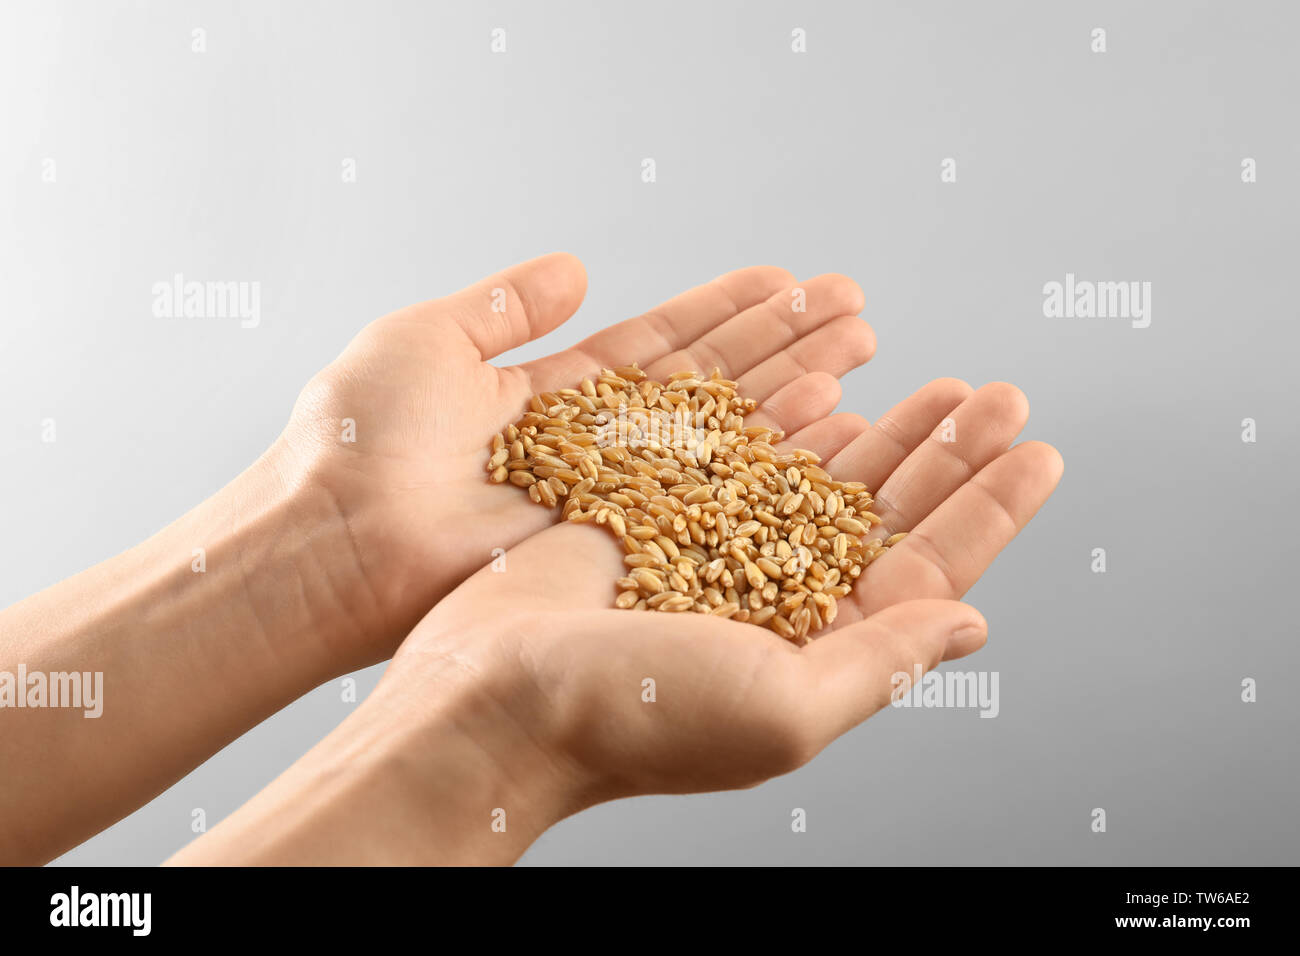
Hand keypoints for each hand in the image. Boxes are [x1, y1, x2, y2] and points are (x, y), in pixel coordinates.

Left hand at [275, 253, 874, 666]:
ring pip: (726, 437)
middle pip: (711, 388)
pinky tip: (827, 419)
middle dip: (785, 345)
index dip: (730, 313)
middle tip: (855, 309)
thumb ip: (507, 304)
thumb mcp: (429, 338)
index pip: (663, 346)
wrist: (335, 542)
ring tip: (859, 347)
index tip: (790, 282)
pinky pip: (712, 495)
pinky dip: (771, 456)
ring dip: (795, 389)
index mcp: (553, 398)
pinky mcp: (628, 545)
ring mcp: (618, 501)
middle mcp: (599, 450)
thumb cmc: (360, 442)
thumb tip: (575, 267)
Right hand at [389, 377, 1061, 802]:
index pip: (927, 571)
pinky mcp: (663, 511)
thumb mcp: (784, 706)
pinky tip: (830, 381)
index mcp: (817, 651)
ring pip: (820, 475)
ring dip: (880, 425)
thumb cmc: (633, 717)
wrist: (492, 691)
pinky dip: (789, 412)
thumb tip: (971, 621)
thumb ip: (882, 661)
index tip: (1039, 452)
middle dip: (945, 453)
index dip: (987, 511)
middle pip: (884, 513)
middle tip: (998, 395)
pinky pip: (743, 449)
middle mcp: (777, 601)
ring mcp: (719, 551)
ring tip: (931, 380)